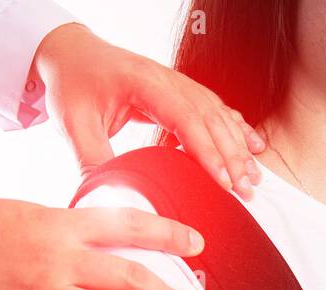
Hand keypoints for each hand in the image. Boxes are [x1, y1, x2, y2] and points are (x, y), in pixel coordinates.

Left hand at [31, 22, 264, 197]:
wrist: (72, 53)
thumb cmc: (73, 83)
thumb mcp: (74, 124)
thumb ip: (93, 161)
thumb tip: (108, 199)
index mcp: (143, 82)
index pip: (185, 118)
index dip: (207, 151)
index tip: (222, 181)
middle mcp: (167, 79)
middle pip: (210, 117)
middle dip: (231, 155)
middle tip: (245, 189)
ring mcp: (177, 83)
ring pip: (218, 114)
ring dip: (238, 146)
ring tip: (252, 177)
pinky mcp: (181, 91)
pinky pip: (215, 109)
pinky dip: (236, 129)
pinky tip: (253, 146)